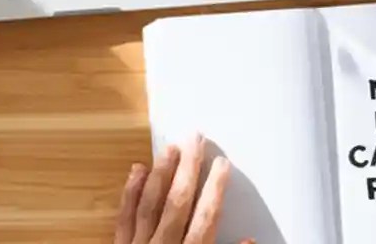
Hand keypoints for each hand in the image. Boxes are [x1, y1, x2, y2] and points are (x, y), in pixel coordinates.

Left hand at [114, 134, 249, 243]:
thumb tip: (250, 240)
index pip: (206, 218)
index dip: (215, 189)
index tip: (222, 164)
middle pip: (178, 202)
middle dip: (189, 169)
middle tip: (195, 140)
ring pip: (151, 204)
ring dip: (162, 174)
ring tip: (171, 148)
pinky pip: (125, 217)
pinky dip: (131, 193)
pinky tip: (138, 170)